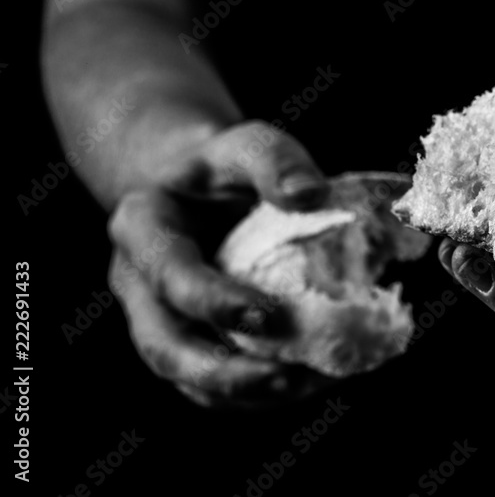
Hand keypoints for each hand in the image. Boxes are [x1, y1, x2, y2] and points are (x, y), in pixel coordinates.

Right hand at [107, 120, 336, 405]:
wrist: (202, 189)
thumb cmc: (228, 167)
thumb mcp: (249, 144)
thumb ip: (275, 161)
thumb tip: (312, 195)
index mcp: (142, 227)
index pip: (170, 274)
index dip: (214, 301)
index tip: (269, 315)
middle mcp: (137, 283)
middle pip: (163, 346)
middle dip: (220, 373)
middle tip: (284, 377)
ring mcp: (155, 319)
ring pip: (184, 377)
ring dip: (241, 394)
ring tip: (303, 386)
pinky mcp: (184, 343)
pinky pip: (208, 386)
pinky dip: (252, 396)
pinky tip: (305, 384)